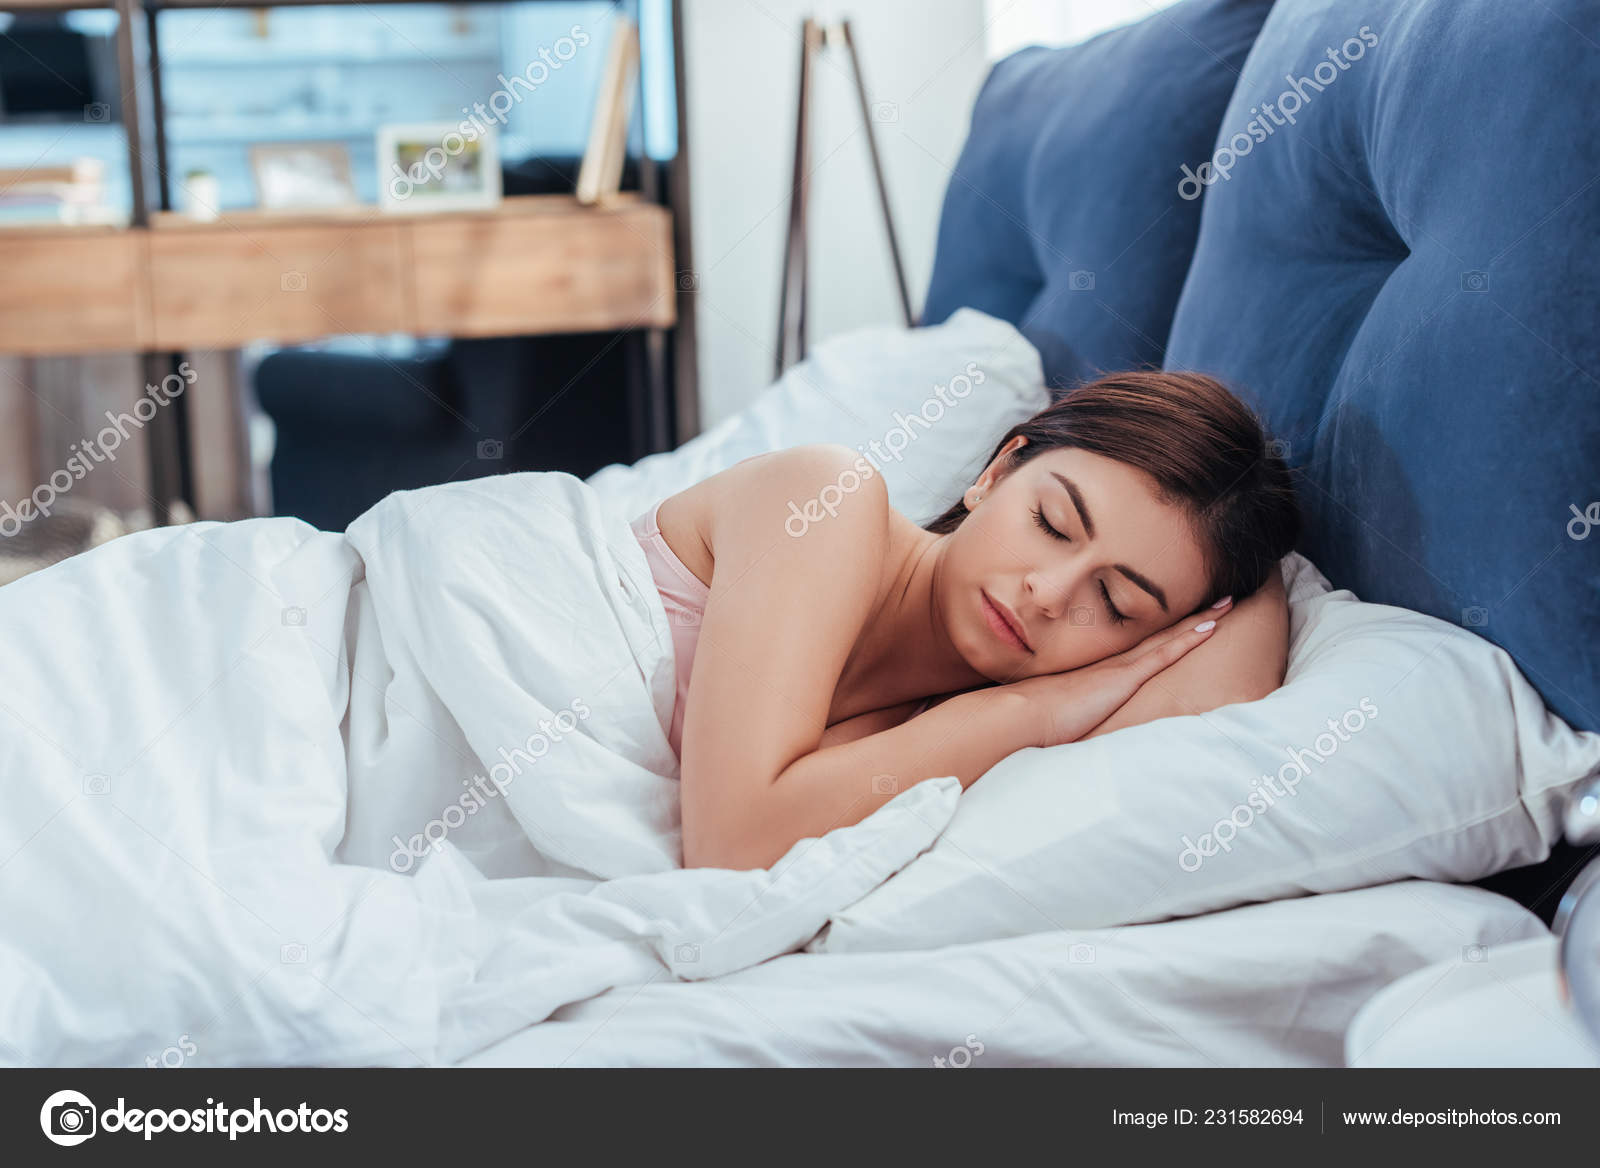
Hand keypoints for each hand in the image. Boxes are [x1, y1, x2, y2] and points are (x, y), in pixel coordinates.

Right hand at [1008, 598, 1233, 747]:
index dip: (1165, 630)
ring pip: (1168, 635)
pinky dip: (1189, 638)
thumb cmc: (1030, 720)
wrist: (1018, 716)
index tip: (1187, 617)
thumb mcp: (1058, 716)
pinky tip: (1212, 625)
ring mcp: (1119, 666)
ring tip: (1228, 601)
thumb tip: (1076, 729)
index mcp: (1098, 671)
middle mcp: (1112, 662)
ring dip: (1199, 618)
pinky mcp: (1124, 677)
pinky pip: (1165, 653)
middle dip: (1189, 615)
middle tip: (1219, 596)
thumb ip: (1072, 716)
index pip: (1141, 646)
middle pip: (1159, 633)